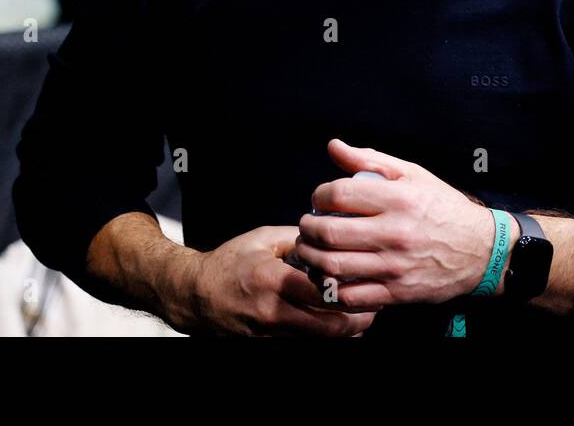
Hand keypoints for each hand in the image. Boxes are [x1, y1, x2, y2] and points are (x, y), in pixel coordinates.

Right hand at [176, 224, 378, 335]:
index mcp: (275, 281)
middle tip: (377, 305)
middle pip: (328, 326)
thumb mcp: (264, 239)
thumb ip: (298, 237)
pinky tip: (338, 321)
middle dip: (358, 320)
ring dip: (345, 329)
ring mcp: (272, 331)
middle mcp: (274, 311)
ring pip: (320, 338)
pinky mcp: (270, 341)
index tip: (369, 281)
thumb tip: (329, 233)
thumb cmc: (229, 263)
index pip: (323, 293)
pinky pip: (305, 340)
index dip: (351, 290)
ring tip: (364, 314)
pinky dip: (325, 332)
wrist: (196, 294)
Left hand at [294, 139, 498, 310]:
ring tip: (311, 248)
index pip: (339, 194)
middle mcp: (396, 233)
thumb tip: (334, 146)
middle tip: (308, 224)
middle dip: (308, 227)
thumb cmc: (443, 209)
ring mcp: (395, 266)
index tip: (321, 198)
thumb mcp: (413, 176)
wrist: (481, 251)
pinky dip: (330, 288)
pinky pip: (350, 297)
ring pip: (334, 266)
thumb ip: (371, 160)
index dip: (320, 195)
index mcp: (400, 199)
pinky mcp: (397, 293)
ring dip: (311, 257)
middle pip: (330, 232)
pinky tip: (328, 276)